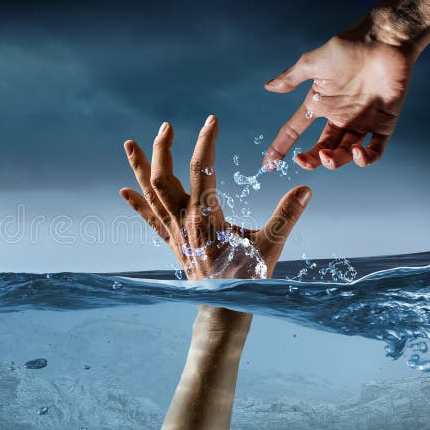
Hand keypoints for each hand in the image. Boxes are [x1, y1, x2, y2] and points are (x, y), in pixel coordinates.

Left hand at [120, 115, 310, 279]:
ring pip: (150, 194)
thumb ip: (286, 215)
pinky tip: (124, 191)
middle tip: (166, 126)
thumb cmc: (247, 278)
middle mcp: (184, 220)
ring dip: (139, 168)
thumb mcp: (270, 245)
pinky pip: (150, 219)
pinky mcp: (173, 243)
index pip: (200, 169)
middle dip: (162, 149)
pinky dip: (136, 203)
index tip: (211, 120)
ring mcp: (175, 232)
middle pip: (163, 177)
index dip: (205, 142)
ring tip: (129, 143)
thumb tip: (306, 188)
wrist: (224, 309)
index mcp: (206, 216)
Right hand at [262, 26, 415, 170]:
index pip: (295, 130)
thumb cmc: (348, 47)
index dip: (281, 147)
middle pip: (321, 148)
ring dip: (334, 161)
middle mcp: (339, 116)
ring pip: (345, 153)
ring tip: (327, 156)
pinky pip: (375, 150)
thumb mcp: (313, 62)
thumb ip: (291, 77)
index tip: (269, 164)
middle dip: (310, 159)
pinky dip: (365, 158)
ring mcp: (361, 121)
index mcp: (320, 103)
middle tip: (302, 160)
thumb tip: (268, 86)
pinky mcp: (384, 123)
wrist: (384, 40)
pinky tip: (357, 152)